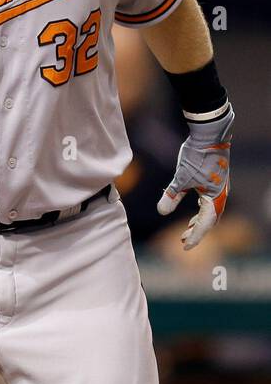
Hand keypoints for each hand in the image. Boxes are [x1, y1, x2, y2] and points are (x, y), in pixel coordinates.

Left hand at [157, 104, 232, 249]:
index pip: (205, 224)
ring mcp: (219, 188)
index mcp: (215, 198)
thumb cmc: (196, 157)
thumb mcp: (181, 178)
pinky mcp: (215, 181)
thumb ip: (171, 196)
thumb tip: (161, 212)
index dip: (195, 237)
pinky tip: (193, 207)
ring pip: (210, 211)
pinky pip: (209, 201)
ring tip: (186, 230)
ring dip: (198, 222)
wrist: (209, 136)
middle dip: (196, 231)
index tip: (184, 247)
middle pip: (209, 220)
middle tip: (183, 241)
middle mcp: (220, 195)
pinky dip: (200, 209)